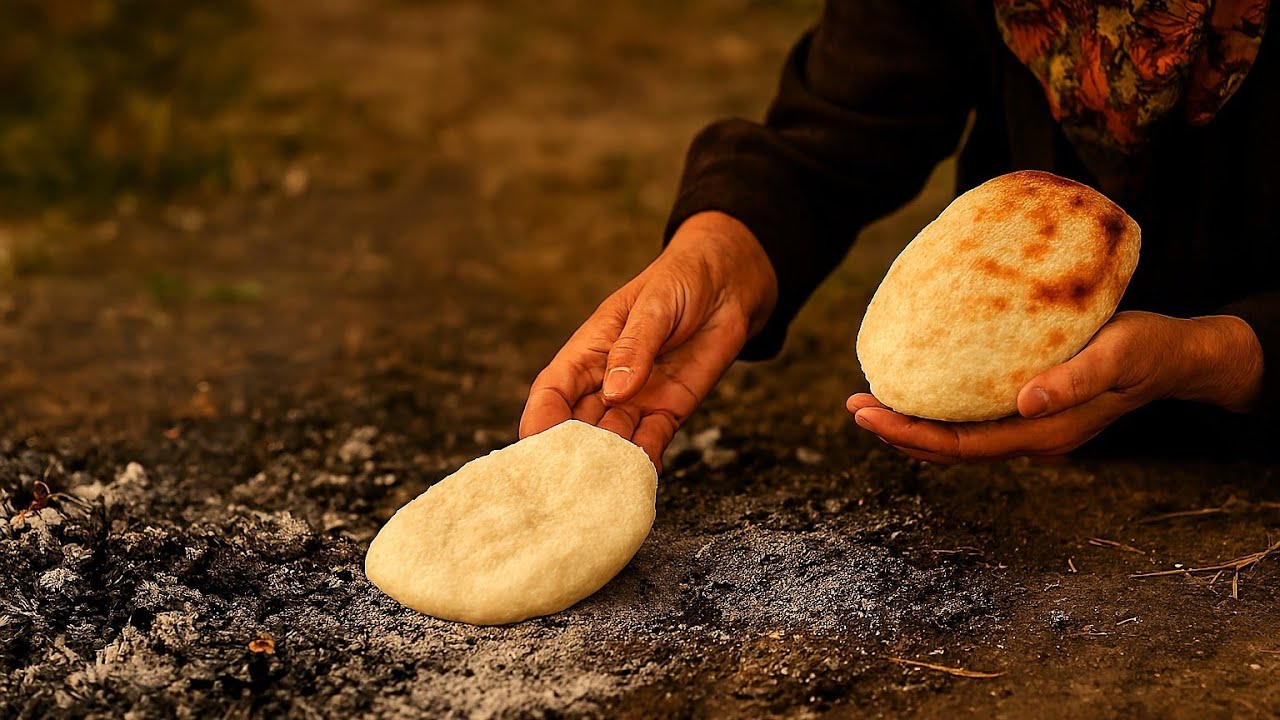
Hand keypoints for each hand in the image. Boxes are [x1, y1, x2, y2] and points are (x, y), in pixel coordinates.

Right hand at [520, 212, 777, 469]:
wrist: (728, 286)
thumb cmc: (681, 281)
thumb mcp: (655, 304)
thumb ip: (635, 345)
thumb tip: (615, 390)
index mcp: (589, 350)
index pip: (554, 390)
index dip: (541, 418)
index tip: (535, 445)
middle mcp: (606, 382)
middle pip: (576, 425)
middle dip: (567, 455)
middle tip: (563, 484)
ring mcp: (637, 400)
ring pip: (611, 442)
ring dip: (605, 465)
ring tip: (599, 490)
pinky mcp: (669, 412)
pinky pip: (651, 443)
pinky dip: (643, 464)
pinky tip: (637, 482)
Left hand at [846, 311, 1264, 463]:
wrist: (1176, 357)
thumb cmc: (1147, 349)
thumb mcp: (1116, 354)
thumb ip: (1074, 379)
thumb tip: (1022, 403)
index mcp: (1041, 433)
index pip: (960, 445)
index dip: (909, 435)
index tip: (868, 413)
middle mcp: (1029, 438)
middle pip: (949, 448)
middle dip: (897, 431)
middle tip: (852, 405)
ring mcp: (1030, 427)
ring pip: (959, 437)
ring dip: (913, 424)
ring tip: (871, 402)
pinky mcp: (1031, 409)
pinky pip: (973, 419)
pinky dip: (939, 411)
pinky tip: (919, 388)